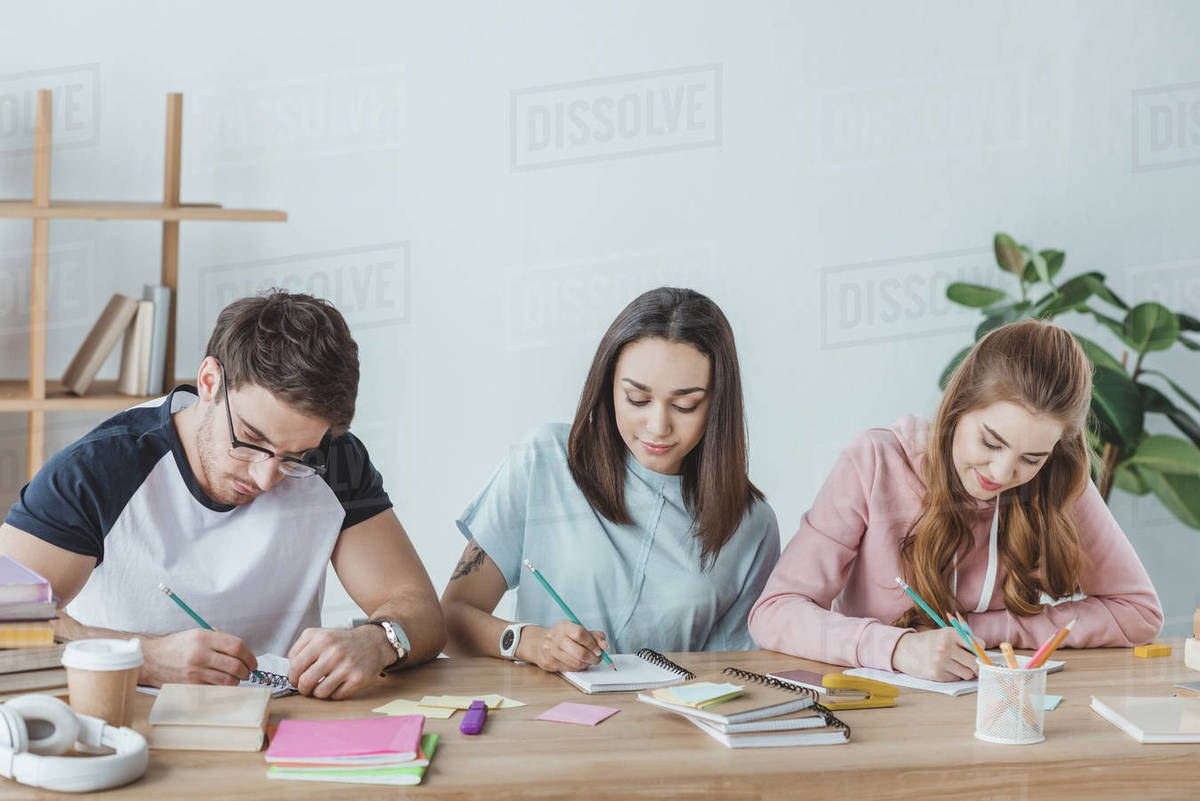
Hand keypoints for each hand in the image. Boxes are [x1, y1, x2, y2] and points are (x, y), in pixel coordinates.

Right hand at [140, 628, 256, 686]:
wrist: (151, 660)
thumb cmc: (178, 645)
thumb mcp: (198, 633)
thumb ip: (221, 639)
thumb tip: (244, 653)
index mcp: (204, 638)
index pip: (237, 647)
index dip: (250, 656)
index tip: (253, 662)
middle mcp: (199, 655)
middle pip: (235, 666)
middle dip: (247, 671)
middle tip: (248, 672)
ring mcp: (194, 672)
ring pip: (228, 681)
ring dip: (237, 681)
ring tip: (235, 677)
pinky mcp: (190, 686)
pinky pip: (215, 690)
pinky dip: (223, 688)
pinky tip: (222, 684)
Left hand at [287, 626, 391, 699]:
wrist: (373, 642)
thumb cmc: (342, 642)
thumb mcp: (319, 635)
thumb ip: (300, 650)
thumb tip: (290, 673)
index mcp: (321, 639)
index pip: (294, 666)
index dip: (292, 677)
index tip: (296, 679)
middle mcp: (334, 651)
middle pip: (305, 682)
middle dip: (303, 688)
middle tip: (307, 687)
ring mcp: (347, 666)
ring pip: (320, 692)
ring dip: (319, 692)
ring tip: (323, 684)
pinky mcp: (358, 678)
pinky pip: (336, 696)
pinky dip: (334, 693)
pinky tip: (338, 684)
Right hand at [519, 621, 608, 672]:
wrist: (540, 642)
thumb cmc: (563, 636)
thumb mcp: (578, 629)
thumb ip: (594, 636)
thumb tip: (604, 646)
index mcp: (564, 626)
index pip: (580, 633)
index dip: (592, 644)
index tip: (599, 650)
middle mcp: (555, 637)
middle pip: (579, 652)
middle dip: (593, 658)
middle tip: (598, 659)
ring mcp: (550, 651)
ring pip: (575, 663)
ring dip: (586, 664)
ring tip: (589, 661)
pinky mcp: (548, 663)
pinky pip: (569, 669)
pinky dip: (578, 668)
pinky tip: (578, 663)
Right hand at [891, 627, 978, 680]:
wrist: (907, 650)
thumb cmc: (933, 642)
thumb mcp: (946, 635)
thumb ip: (965, 642)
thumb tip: (985, 658)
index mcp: (950, 634)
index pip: (979, 645)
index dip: (980, 650)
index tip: (977, 652)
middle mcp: (945, 647)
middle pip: (975, 663)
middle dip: (976, 666)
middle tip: (972, 664)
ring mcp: (940, 662)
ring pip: (968, 673)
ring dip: (965, 671)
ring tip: (955, 664)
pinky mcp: (937, 674)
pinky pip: (957, 678)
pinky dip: (954, 675)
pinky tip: (945, 668)